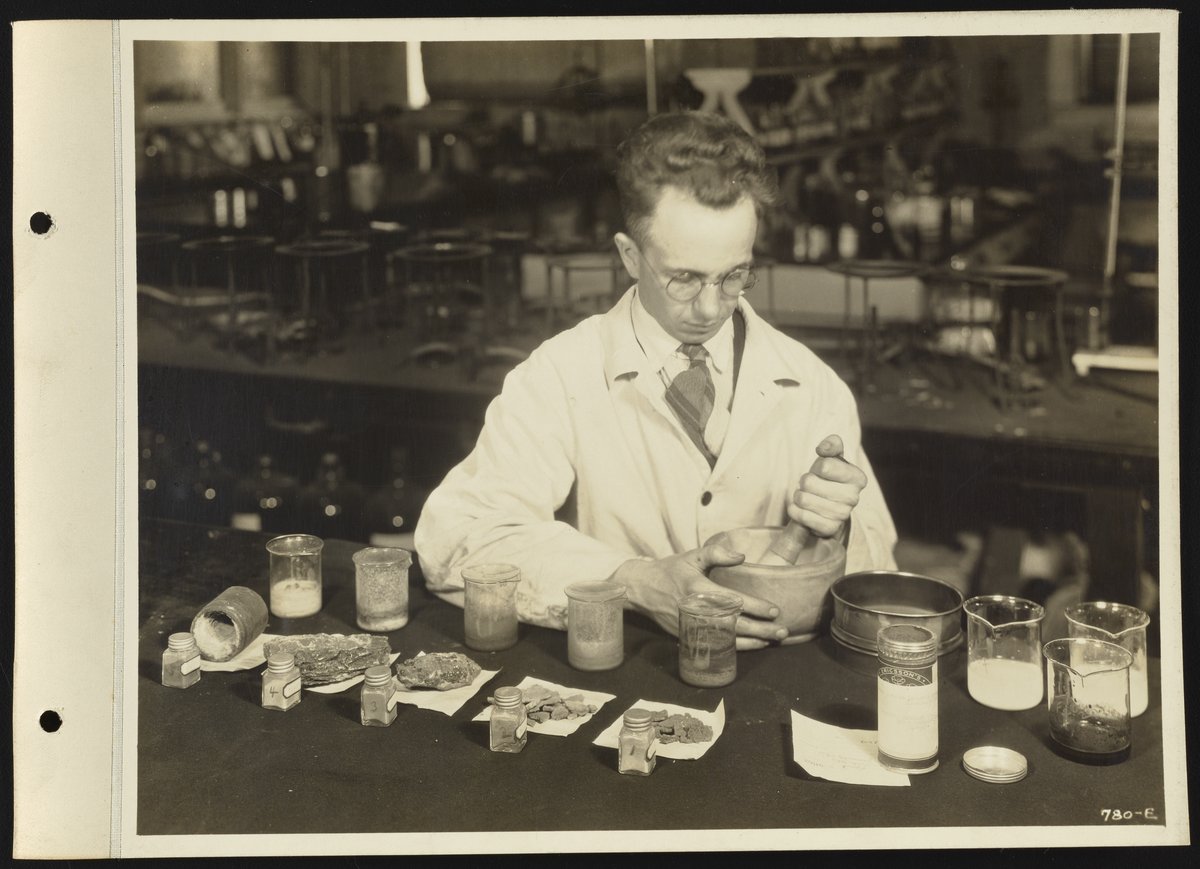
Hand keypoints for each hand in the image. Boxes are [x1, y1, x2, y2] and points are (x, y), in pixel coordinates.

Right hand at [612, 542, 787, 650]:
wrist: (642, 589)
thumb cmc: (671, 570)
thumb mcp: (692, 556)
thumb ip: (717, 554)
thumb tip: (742, 556)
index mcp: (698, 588)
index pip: (732, 600)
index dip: (755, 607)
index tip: (775, 610)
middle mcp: (695, 609)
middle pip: (734, 624)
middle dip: (761, 629)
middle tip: (782, 631)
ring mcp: (691, 626)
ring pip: (726, 639)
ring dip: (752, 641)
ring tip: (773, 641)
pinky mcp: (686, 636)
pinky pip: (715, 645)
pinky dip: (736, 648)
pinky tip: (752, 646)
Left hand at [786, 434, 866, 539]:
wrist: (825, 504)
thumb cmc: (828, 477)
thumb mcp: (831, 457)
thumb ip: (831, 445)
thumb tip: (824, 448)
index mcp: (858, 478)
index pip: (825, 466)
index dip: (817, 467)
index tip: (821, 471)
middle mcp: (853, 498)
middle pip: (809, 482)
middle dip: (804, 481)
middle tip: (811, 485)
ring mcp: (842, 515)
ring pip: (803, 499)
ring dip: (799, 496)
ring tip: (807, 496)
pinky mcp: (829, 529)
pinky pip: (802, 516)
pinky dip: (795, 511)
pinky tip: (801, 508)